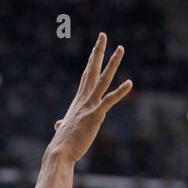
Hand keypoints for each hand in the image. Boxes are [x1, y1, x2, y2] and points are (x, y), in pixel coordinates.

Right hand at [48, 33, 132, 163]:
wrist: (60, 152)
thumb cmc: (63, 143)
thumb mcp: (64, 129)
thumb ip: (63, 124)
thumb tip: (58, 124)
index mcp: (79, 101)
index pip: (86, 75)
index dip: (92, 60)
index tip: (96, 47)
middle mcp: (84, 99)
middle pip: (92, 70)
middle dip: (98, 52)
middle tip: (103, 35)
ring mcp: (90, 106)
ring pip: (103, 79)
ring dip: (112, 63)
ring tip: (120, 48)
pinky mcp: (95, 116)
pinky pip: (109, 101)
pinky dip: (120, 92)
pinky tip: (130, 83)